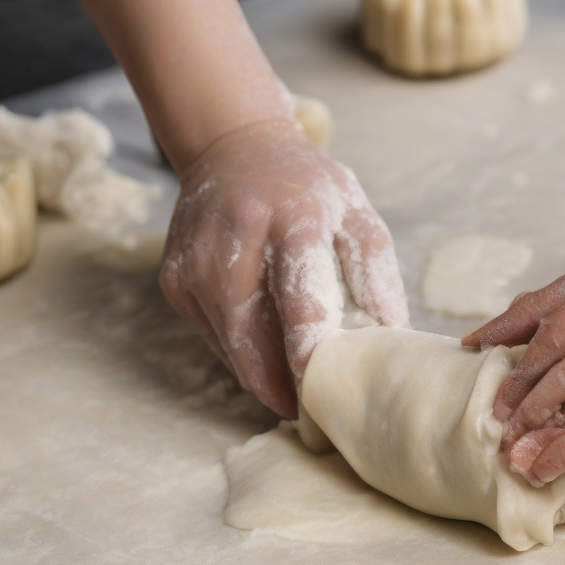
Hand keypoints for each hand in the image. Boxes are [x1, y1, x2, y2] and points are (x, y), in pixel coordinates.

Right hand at [160, 118, 408, 417]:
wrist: (232, 146)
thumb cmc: (309, 189)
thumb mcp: (356, 213)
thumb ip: (375, 272)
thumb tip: (390, 336)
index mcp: (290, 218)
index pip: (297, 298)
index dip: (308, 352)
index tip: (323, 393)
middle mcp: (233, 238)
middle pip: (251, 334)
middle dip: (280, 383)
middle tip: (312, 417)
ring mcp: (194, 261)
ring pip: (229, 345)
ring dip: (260, 375)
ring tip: (294, 394)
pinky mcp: (173, 279)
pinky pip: (212, 336)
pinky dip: (240, 353)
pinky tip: (264, 352)